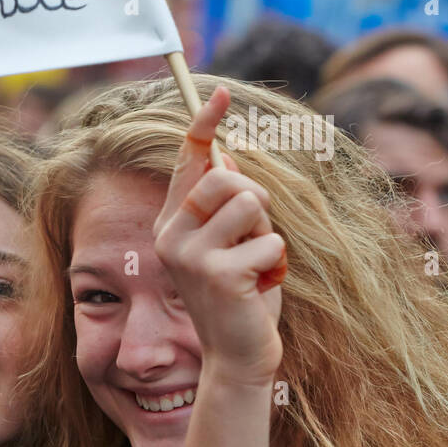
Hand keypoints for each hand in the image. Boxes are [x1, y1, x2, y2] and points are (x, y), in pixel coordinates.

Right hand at [153, 86, 285, 385]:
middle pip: (225, 177)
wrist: (237, 355)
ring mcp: (190, 256)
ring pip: (250, 202)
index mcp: (172, 223)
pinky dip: (276, 263)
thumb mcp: (232, 243)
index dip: (205, 123)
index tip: (221, 91)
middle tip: (254, 231)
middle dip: (254, 196)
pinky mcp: (217, 275)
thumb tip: (228, 157)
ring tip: (257, 262)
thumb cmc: (241, 295)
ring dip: (267, 230)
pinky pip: (270, 241)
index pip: (188, 161)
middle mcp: (171, 235)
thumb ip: (227, 206)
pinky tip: (260, 287)